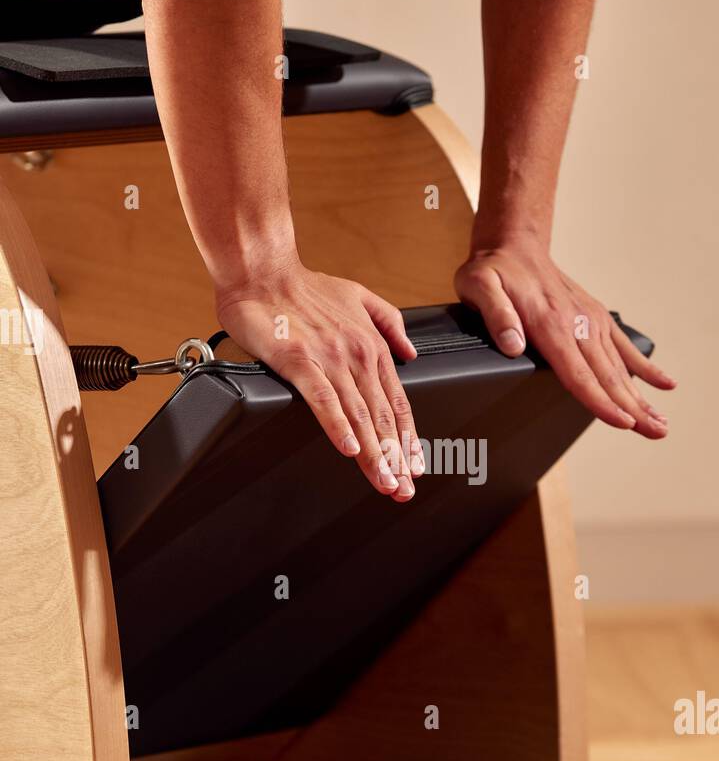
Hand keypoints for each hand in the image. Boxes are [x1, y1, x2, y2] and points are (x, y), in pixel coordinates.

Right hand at [216, 261, 424, 500]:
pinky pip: (324, 399)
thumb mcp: (359, 295)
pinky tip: (350, 450)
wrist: (261, 270)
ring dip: (375, 453)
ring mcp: (330, 358)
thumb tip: (410, 352)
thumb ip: (389, 323)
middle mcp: (357, 355)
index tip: (415, 467)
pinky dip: (339, 426)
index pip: (397, 401)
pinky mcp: (300, 361)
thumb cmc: (303, 286)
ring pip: (360, 414)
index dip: (408, 437)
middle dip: (396, 458)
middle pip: (383, 416)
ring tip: (385, 483)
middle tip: (404, 490)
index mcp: (371, 346)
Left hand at [455, 239, 675, 436]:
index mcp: (551, 324)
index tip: (623, 422)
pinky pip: (625, 346)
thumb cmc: (494, 269)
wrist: (515, 245)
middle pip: (608, 377)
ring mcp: (591, 321)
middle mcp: (578, 324)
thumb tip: (514, 344)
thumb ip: (496, 315)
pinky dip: (645, 367)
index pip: (580, 374)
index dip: (601, 402)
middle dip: (634, 409)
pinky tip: (665, 384)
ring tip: (661, 424)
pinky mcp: (596, 317)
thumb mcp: (479, 286)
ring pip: (620, 368)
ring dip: (642, 397)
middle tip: (657, 434)